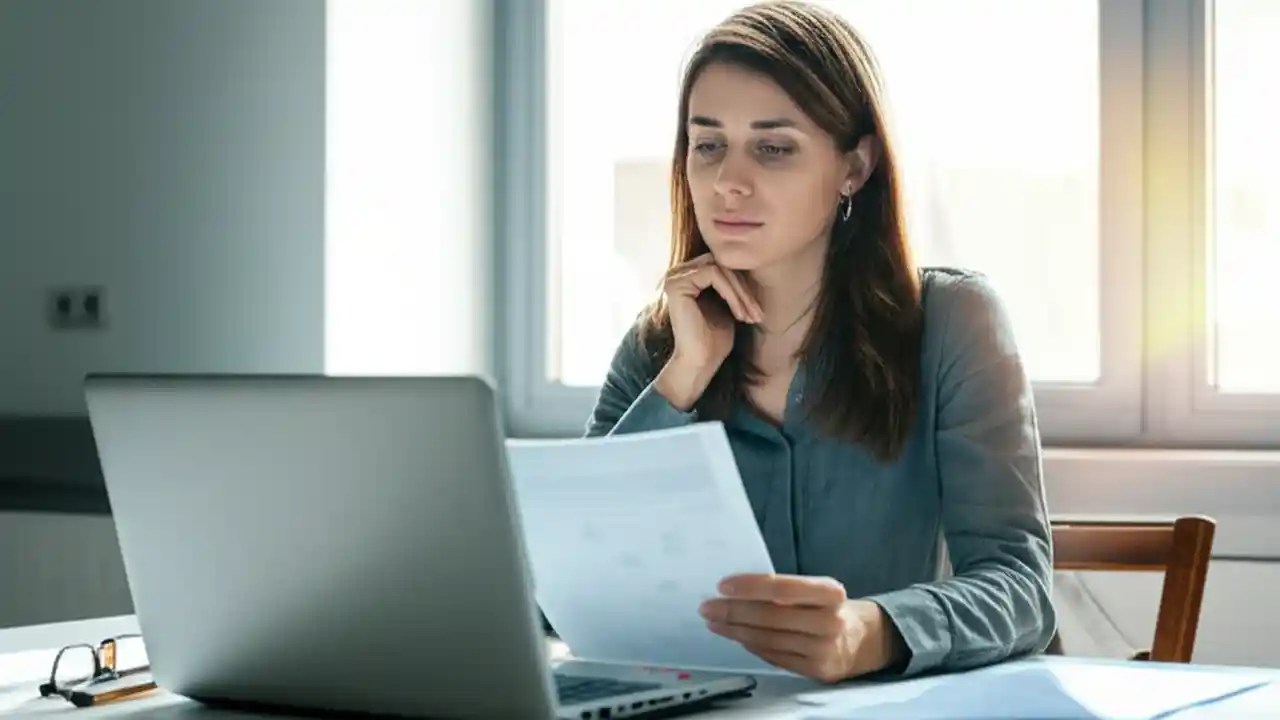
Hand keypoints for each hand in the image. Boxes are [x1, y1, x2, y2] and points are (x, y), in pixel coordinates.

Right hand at [654, 254, 763, 410]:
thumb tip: (751, 266)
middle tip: (756, 313)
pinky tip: (738, 313)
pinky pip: (713, 274)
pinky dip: (731, 293)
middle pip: (721, 263)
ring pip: (719, 267)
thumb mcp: (728, 306)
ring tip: (750, 315)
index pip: (722, 265)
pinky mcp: (677, 284)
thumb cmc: (714, 340)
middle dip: (744, 287)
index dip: (743, 285)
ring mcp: (675, 277)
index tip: (757, 310)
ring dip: (740, 292)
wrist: (700, 363)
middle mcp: (678, 273)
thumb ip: (732, 286)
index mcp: (688, 277)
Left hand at [698, 574, 906, 683]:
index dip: (750, 587)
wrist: (862, 638)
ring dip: (736, 631)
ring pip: (768, 639)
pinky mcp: (817, 670)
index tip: (722, 586)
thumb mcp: (816, 589)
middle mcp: (830, 621)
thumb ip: (783, 589)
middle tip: (707, 607)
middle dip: (733, 612)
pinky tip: (737, 637)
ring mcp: (824, 649)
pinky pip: (775, 656)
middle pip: (770, 617)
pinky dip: (752, 646)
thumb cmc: (828, 606)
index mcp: (831, 592)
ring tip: (715, 622)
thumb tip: (734, 591)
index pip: (782, 588)